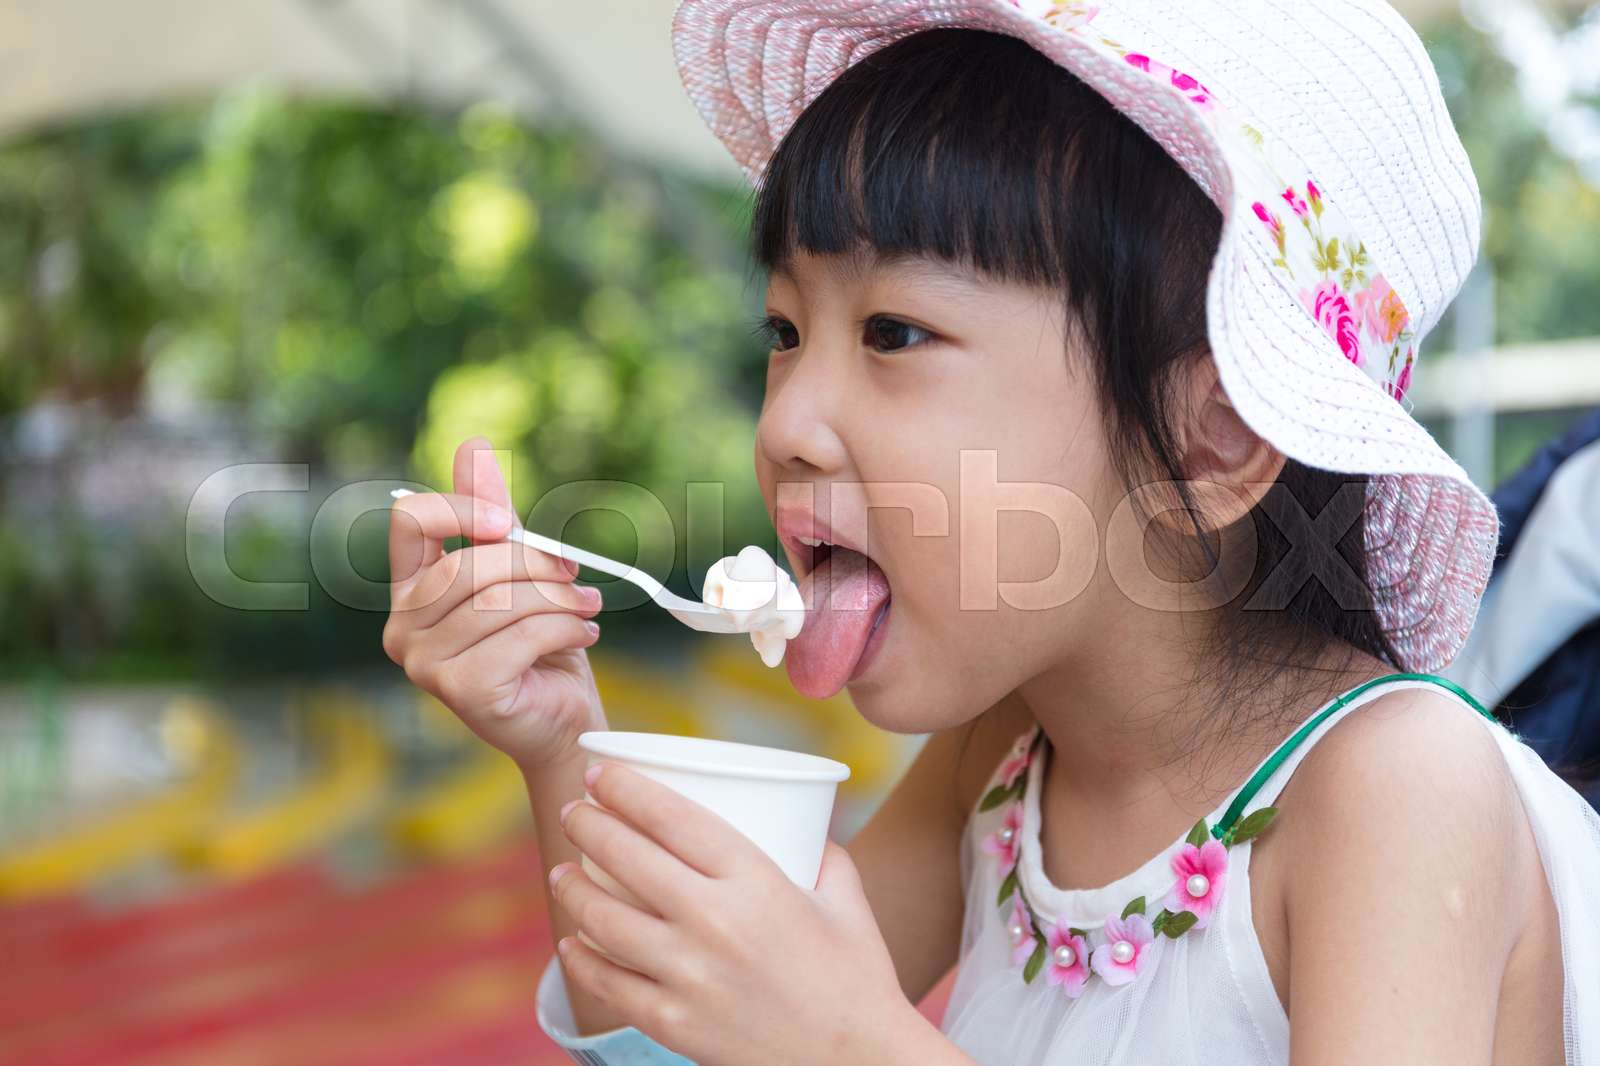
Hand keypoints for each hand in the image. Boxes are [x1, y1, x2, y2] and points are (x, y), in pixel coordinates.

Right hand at [383, 437, 606, 768]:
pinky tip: (582, 636)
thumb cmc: (539, 647)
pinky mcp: (461, 690)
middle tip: (575, 576)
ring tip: (586, 609)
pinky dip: (563, 628)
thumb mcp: (521, 574)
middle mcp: (404, 628)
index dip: (459, 508)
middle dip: (534, 564)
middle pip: (469, 564)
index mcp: (412, 591)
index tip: (505, 521)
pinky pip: (521, 635)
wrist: (563, 719)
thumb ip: (494, 519)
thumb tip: (473, 445)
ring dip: (558, 599)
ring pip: (500, 601)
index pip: (412, 523)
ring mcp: (425, 664)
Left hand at [549, 762, 936, 1065]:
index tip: (598, 771)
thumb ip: (820, 850)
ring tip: (562, 872)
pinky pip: (609, 984)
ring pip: (604, 920)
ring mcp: (690, 978)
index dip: (624, 788)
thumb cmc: (858, 975)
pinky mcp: (674, 1025)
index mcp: (757, 881)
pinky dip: (580, 959)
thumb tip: (797, 822)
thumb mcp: (846, 897)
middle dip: (587, 824)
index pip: (671, 817)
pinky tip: (571, 941)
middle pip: (627, 858)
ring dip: (573, 888)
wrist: (859, 1063)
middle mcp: (716, 923)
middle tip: (573, 811)